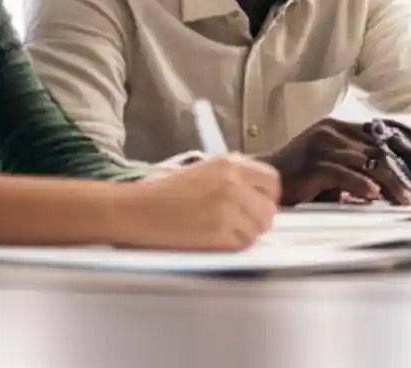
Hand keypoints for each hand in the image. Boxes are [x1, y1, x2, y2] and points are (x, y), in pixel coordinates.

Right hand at [111, 154, 279, 250]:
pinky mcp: (220, 232)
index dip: (267, 197)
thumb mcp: (204, 171)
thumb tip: (259, 194)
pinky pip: (242, 244)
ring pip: (258, 229)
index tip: (259, 205)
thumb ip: (234, 177)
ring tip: (223, 231)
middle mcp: (233, 183)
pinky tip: (214, 239)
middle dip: (258, 220)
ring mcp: (228, 208)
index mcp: (230, 164)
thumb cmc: (166, 193)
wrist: (138, 209)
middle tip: (240, 224)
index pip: (271, 181)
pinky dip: (232, 246)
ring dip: (245, 234)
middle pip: (268, 209)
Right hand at [260, 119, 410, 205]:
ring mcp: (321, 146)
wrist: (263, 180)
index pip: (377, 136)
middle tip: (410, 194)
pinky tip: (374, 196)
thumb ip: (353, 164)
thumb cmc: (298, 176)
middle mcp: (330, 132)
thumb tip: (384, 181)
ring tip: (401, 200)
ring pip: (366, 164)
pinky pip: (346, 175)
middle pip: (375, 151)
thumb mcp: (328, 163)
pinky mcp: (313, 165)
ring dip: (388, 184)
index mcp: (335, 126)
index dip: (398, 155)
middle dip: (397, 174)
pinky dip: (362, 186)